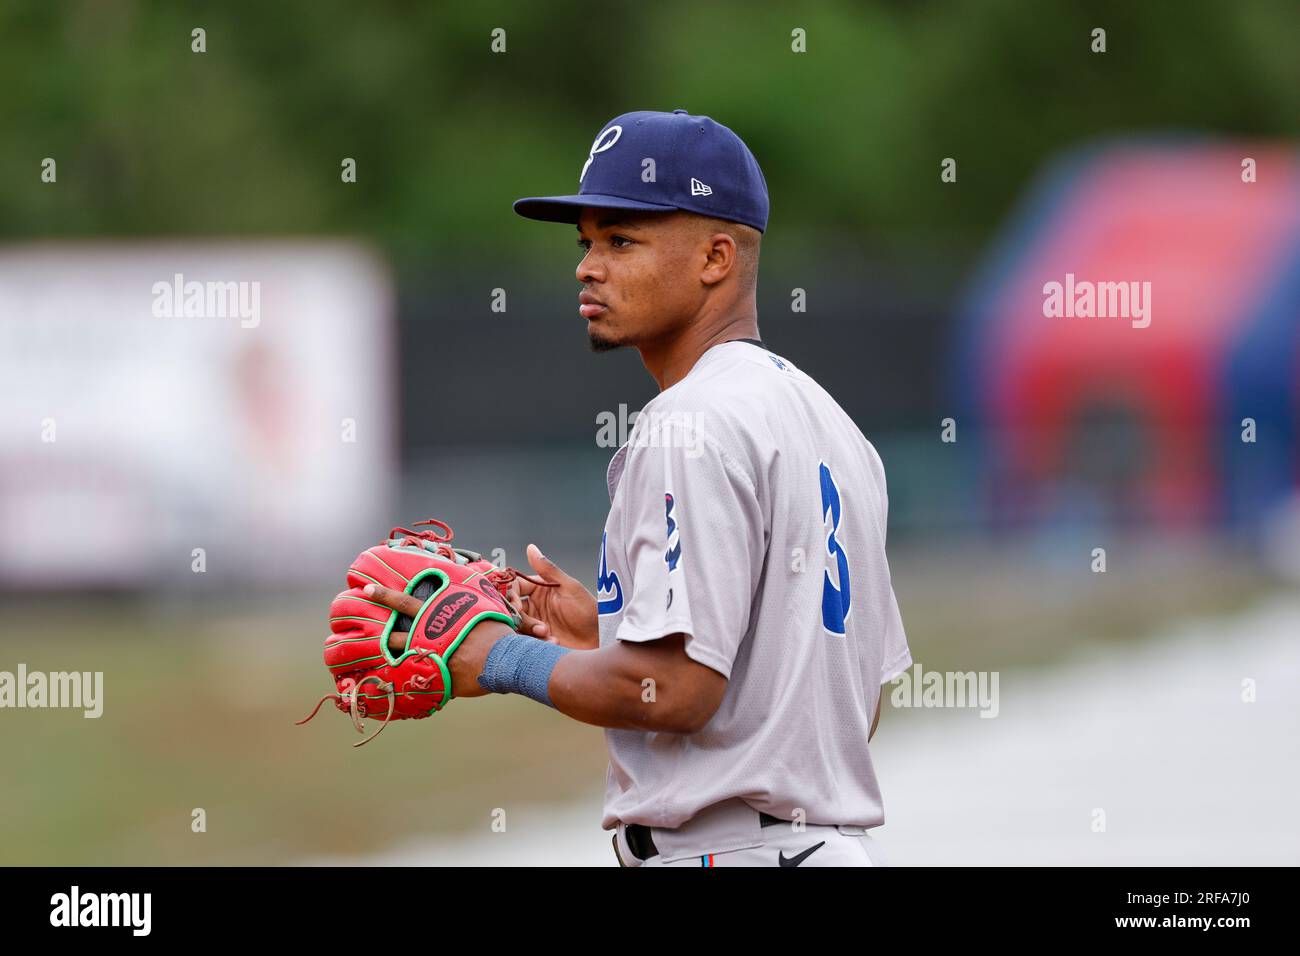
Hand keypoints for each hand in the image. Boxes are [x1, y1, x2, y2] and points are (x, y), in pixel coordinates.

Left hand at [362, 583, 511, 698]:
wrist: (504, 657)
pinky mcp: (436, 676)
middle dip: (372, 627)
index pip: (405, 602)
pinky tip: (390, 685)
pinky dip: (403, 682)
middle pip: (393, 631)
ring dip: (383, 656)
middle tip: (354, 627)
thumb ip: (470, 595)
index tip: (366, 589)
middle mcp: (428, 634)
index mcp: (437, 614)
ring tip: (362, 658)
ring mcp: (429, 657)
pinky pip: (416, 679)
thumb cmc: (496, 629)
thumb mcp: (483, 604)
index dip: (385, 595)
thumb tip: (471, 578)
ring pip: (400, 656)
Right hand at [507, 545, 598, 649]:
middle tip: (541, 628)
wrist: (600, 640)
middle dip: (524, 619)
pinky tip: (554, 643)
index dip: (511, 595)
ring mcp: (534, 622)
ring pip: (517, 625)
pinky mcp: (536, 640)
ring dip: (531, 632)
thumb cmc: (589, 611)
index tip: (517, 606)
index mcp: (539, 588)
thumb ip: (548, 570)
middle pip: (512, 608)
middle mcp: (534, 605)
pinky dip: (535, 643)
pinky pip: (524, 640)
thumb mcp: (570, 588)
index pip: (514, 586)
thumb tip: (531, 547)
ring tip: (550, 635)